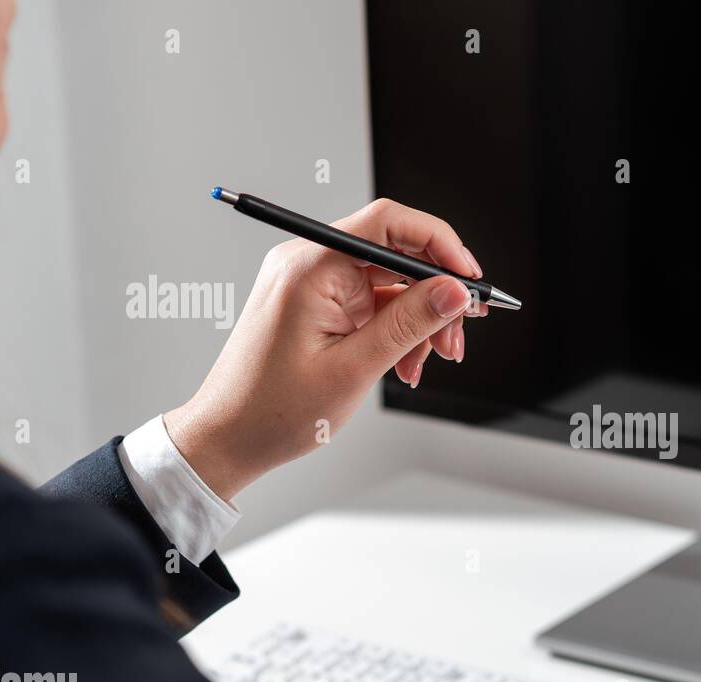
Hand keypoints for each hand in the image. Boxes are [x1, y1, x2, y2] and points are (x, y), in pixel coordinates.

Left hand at [164, 198, 487, 500]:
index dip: (441, 245)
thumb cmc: (274, 410)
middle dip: (435, 294)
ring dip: (420, 321)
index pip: (389, 224)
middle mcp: (309, 263)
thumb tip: (454, 291)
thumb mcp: (354, 367)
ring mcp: (313, 283)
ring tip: (427, 363)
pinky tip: (405, 364)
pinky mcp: (317, 303)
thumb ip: (409, 323)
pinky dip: (397, 331)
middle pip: (396, 254)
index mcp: (310, 267)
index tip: (472, 280)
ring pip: (390, 283)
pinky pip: (373, 304)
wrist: (229, 438)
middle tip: (459, 334)